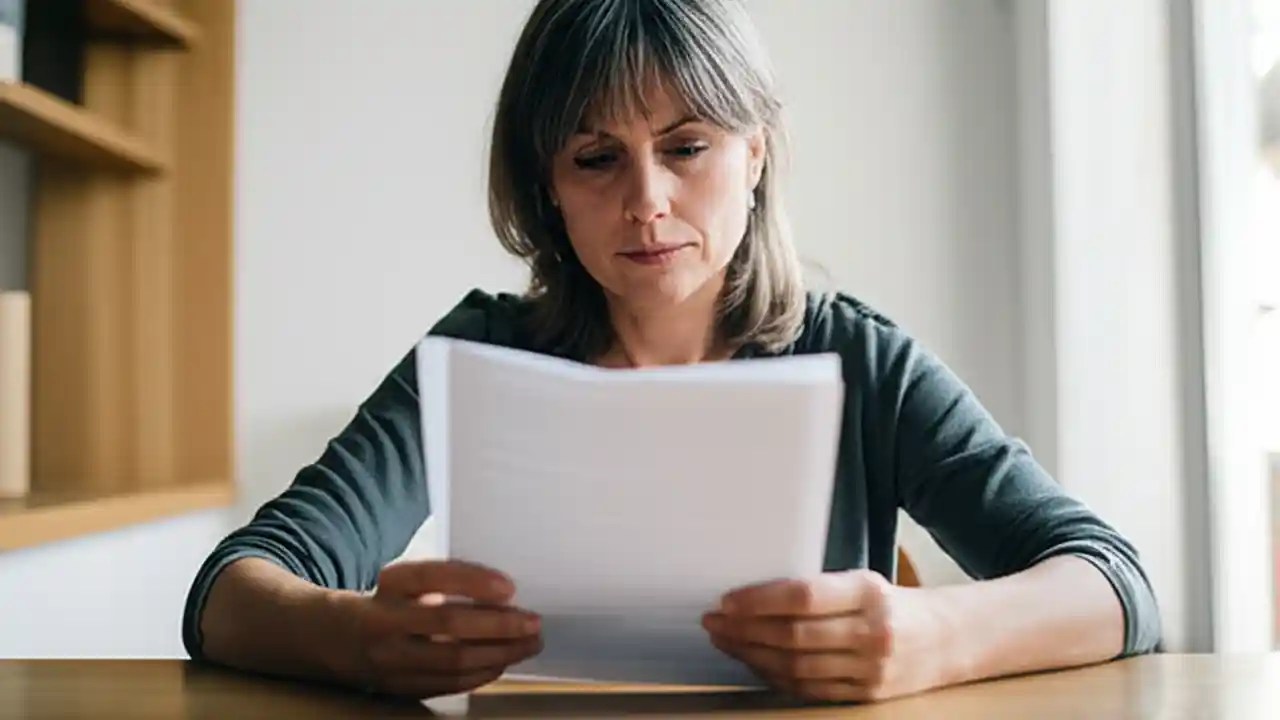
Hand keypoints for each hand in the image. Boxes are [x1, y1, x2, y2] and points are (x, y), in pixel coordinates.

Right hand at [342, 560, 541, 698]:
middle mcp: (386, 620)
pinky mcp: (400, 686)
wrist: (336, 638)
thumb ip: (448, 581)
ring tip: (529, 644)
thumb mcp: (408, 580)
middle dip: (498, 625)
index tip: (510, 587)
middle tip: (533, 622)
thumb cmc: (390, 600)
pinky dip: (482, 673)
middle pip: (448, 624)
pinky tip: (504, 662)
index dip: (472, 580)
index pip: (432, 576)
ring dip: (500, 653)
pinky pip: (449, 683)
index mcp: (391, 583)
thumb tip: (505, 594)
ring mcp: (391, 659)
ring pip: (453, 660)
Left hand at [702, 570, 947, 703]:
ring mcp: (871, 668)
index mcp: (868, 591)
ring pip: (797, 666)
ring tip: (725, 641)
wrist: (949, 639)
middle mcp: (872, 630)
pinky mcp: (867, 695)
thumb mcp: (863, 584)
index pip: (803, 596)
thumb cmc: (891, 604)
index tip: (726, 600)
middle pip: (794, 635)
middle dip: (745, 629)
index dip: (759, 600)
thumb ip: (819, 591)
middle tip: (713, 621)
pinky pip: (809, 689)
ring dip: (752, 655)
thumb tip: (751, 597)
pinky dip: (775, 677)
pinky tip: (754, 663)